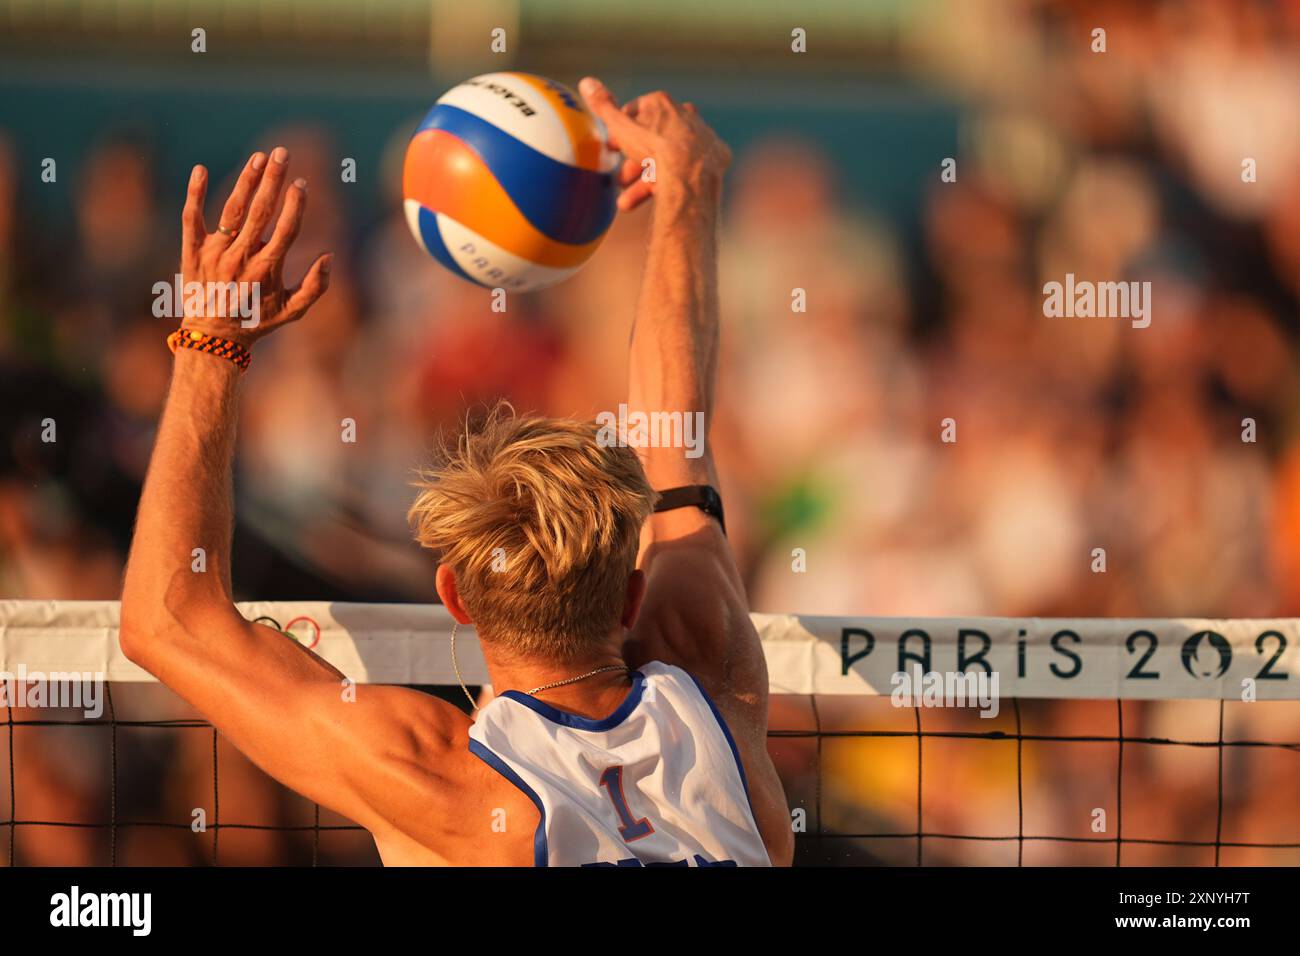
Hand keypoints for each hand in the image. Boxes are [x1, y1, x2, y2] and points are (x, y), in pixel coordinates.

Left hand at [179, 147, 330, 347]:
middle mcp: (241, 258)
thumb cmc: (257, 322)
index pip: (285, 230)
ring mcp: (215, 253)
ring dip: (246, 181)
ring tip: (259, 157)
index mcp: (266, 270)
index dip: (295, 205)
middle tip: (282, 153)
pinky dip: (194, 193)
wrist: (213, 337)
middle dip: (273, 180)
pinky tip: (199, 169)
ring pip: (232, 210)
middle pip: (260, 212)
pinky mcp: (192, 250)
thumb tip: (329, 256)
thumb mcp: (292, 312)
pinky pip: (192, 217)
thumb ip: (314, 287)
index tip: (301, 183)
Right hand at [579, 77, 731, 211]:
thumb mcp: (621, 126)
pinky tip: (662, 199)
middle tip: (618, 181)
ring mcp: (702, 136)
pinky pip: (691, 171)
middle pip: (653, 140)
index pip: (635, 114)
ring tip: (626, 203)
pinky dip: (675, 184)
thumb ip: (603, 107)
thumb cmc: (653, 146)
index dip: (620, 133)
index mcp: (661, 104)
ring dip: (646, 182)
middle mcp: (684, 115)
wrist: (691, 172)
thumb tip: (587, 82)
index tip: (611, 150)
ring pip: (670, 159)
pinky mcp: (715, 157)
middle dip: (632, 163)